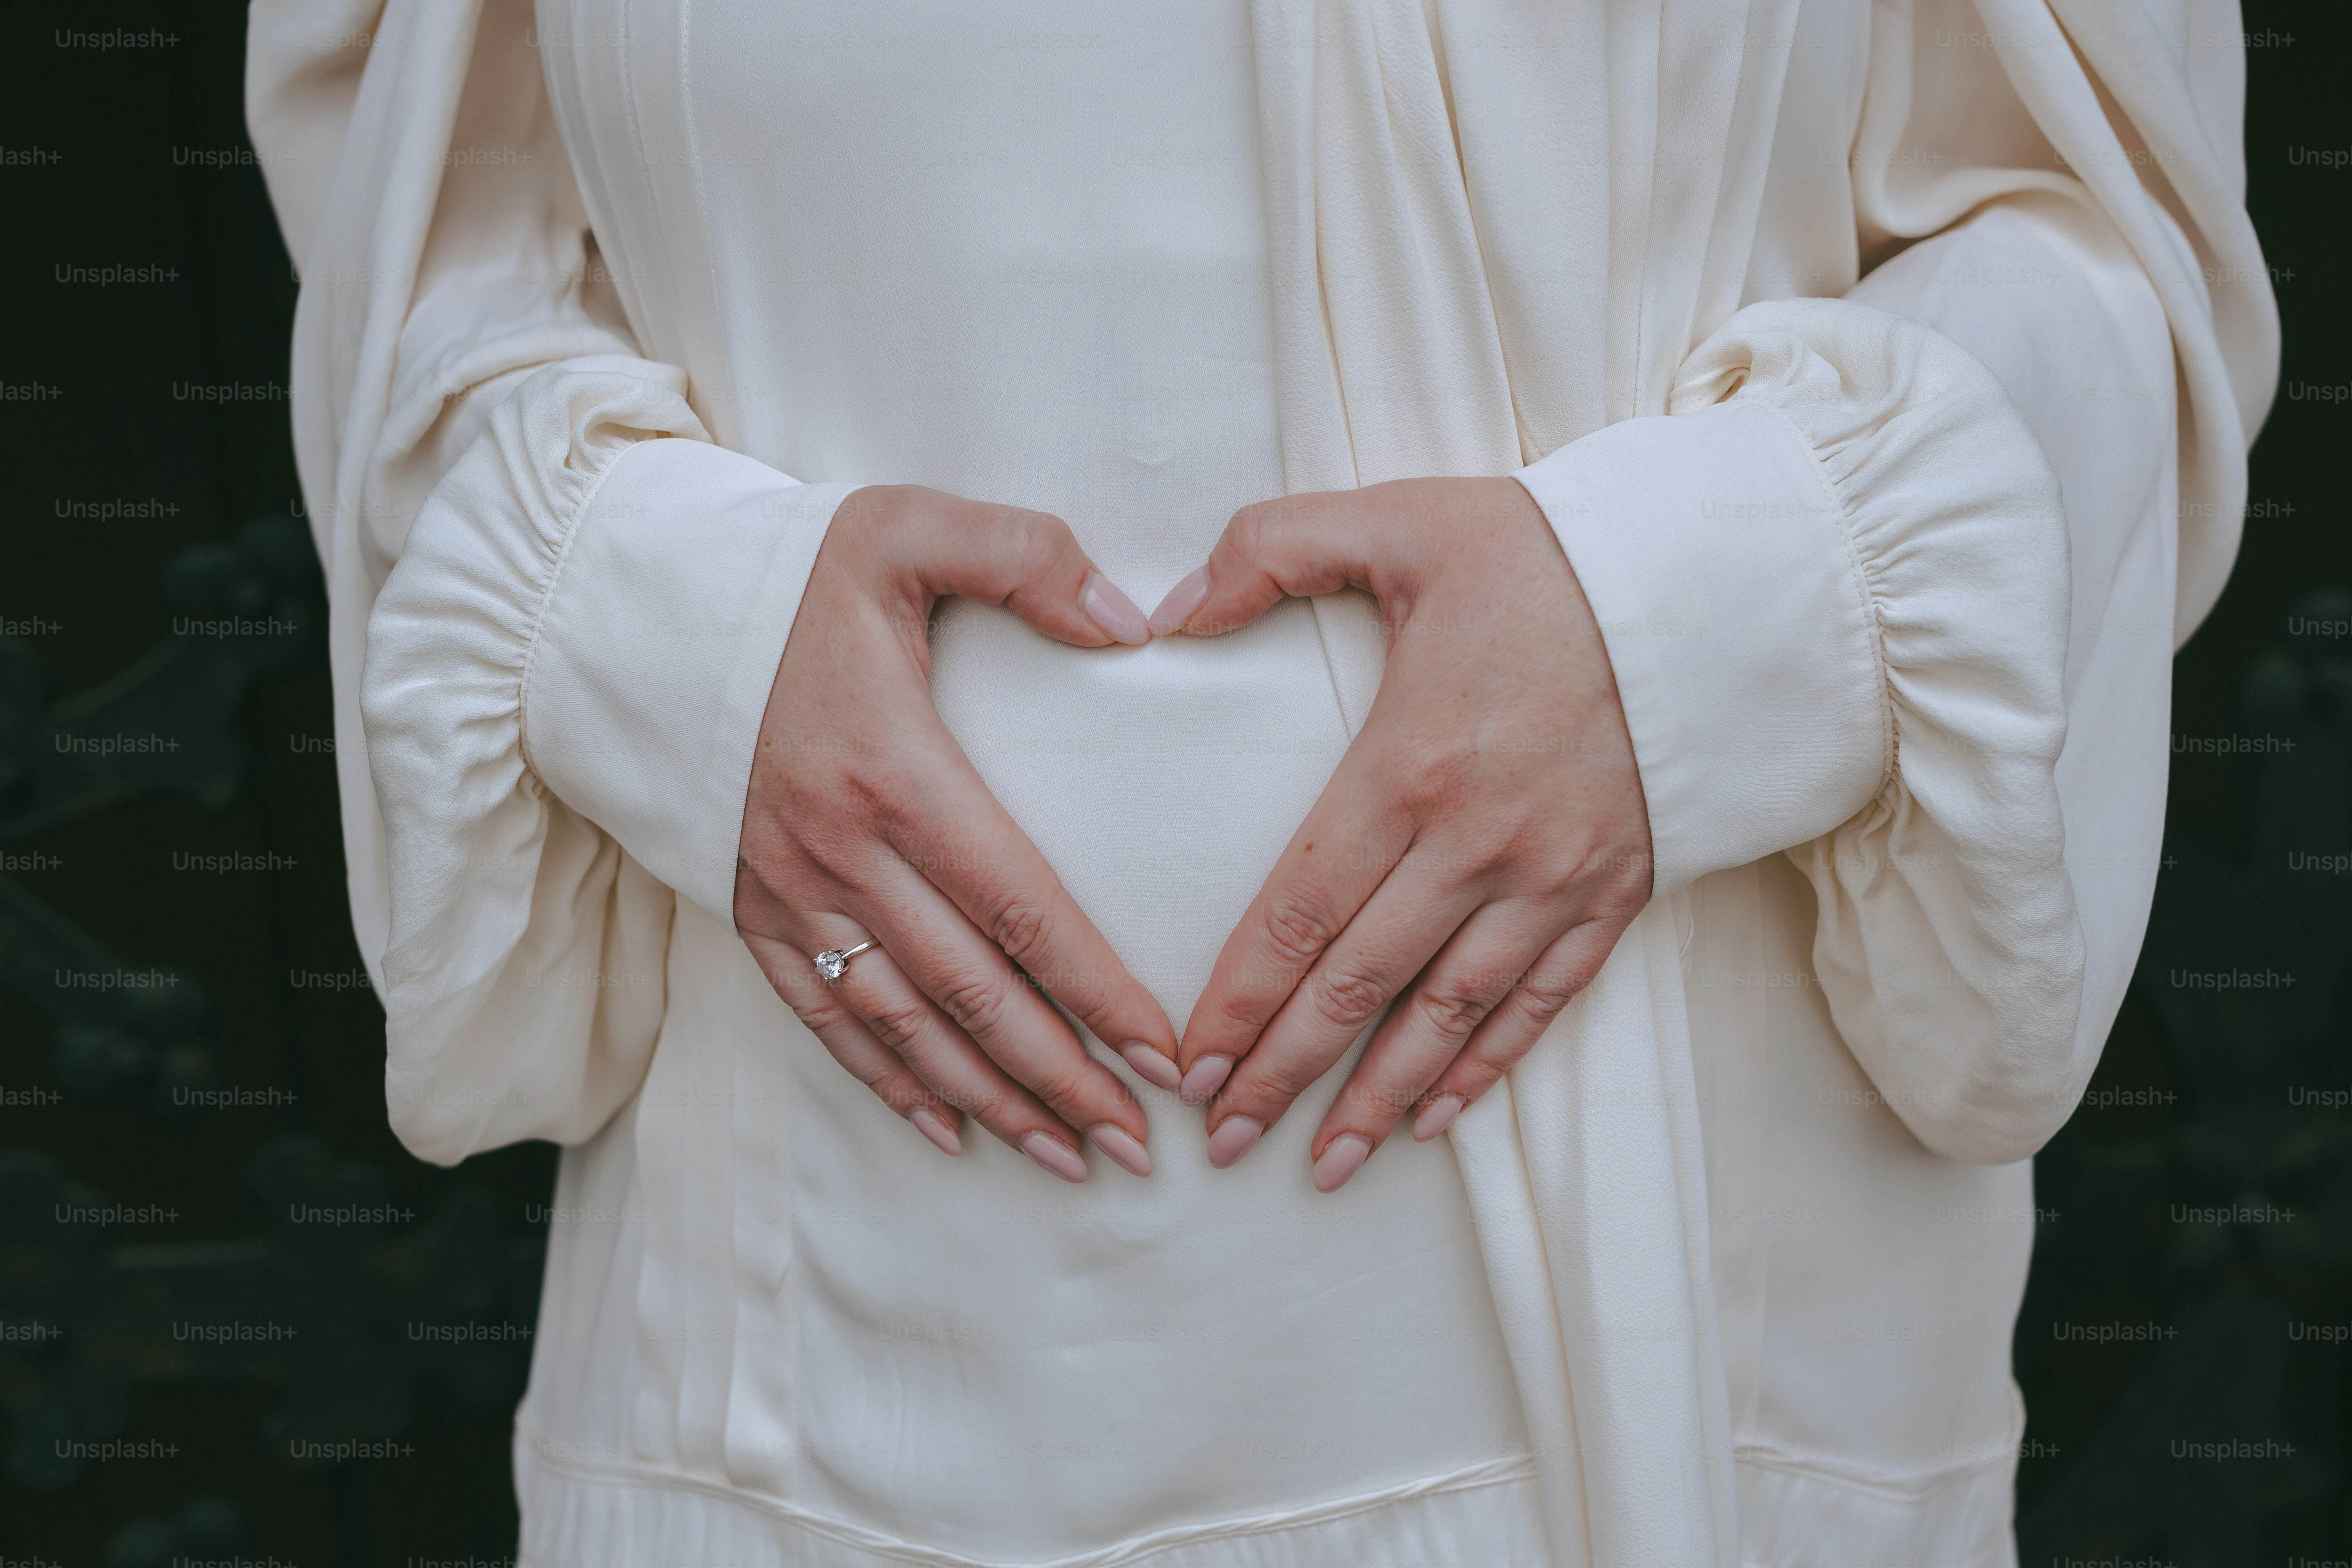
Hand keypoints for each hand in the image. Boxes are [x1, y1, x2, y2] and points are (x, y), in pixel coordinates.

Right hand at [733, 484, 1180, 1181]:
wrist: (637, 612)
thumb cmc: (786, 572)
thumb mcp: (904, 527)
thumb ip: (1025, 556)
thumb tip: (1132, 620)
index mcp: (896, 772)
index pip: (1021, 909)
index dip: (1097, 991)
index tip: (1164, 1055)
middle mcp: (842, 852)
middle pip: (972, 993)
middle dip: (1061, 1079)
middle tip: (1140, 1148)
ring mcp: (791, 890)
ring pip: (903, 1025)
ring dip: (988, 1099)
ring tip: (1066, 1157)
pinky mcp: (751, 907)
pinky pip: (824, 1016)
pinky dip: (885, 1080)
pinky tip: (944, 1130)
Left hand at [1149, 477, 1651, 1191]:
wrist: (1711, 580)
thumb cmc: (1544, 554)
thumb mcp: (1396, 520)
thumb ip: (1266, 551)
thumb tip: (1161, 613)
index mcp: (1409, 767)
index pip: (1299, 914)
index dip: (1239, 1000)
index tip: (1189, 1063)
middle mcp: (1479, 844)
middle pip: (1358, 987)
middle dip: (1283, 1073)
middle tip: (1223, 1141)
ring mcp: (1553, 879)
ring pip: (1447, 1017)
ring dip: (1378, 1099)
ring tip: (1321, 1166)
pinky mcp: (1614, 892)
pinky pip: (1539, 1004)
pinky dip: (1486, 1068)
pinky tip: (1435, 1117)